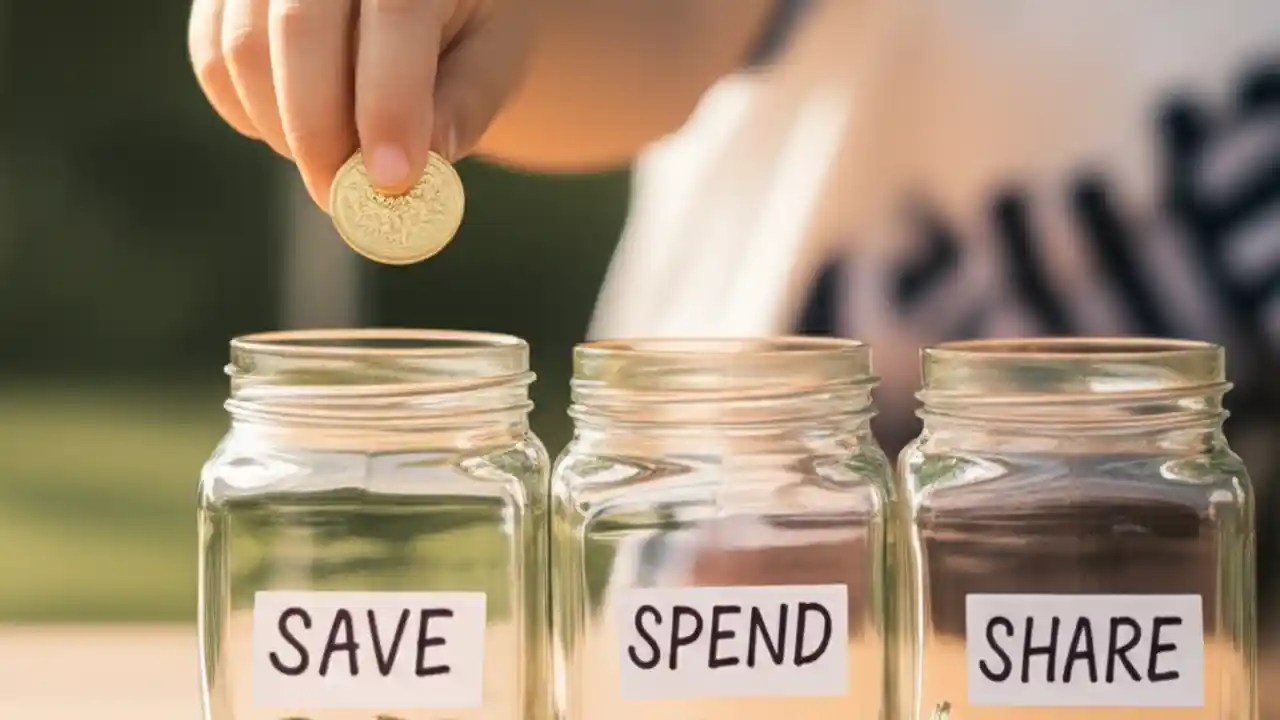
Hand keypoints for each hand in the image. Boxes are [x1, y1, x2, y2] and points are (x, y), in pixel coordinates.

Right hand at [188, 0, 534, 207]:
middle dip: (322, 134)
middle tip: (349, 203)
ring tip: (337, 169)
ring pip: (246, 50)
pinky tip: (301, 135)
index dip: (389, 99)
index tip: (394, 180)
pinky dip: (252, 115)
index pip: (394, 12)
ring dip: (286, 132)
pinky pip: (214, 60)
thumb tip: (424, 172)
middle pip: (300, 31)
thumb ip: (465, 105)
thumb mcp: (497, 56)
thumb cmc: (475, 24)